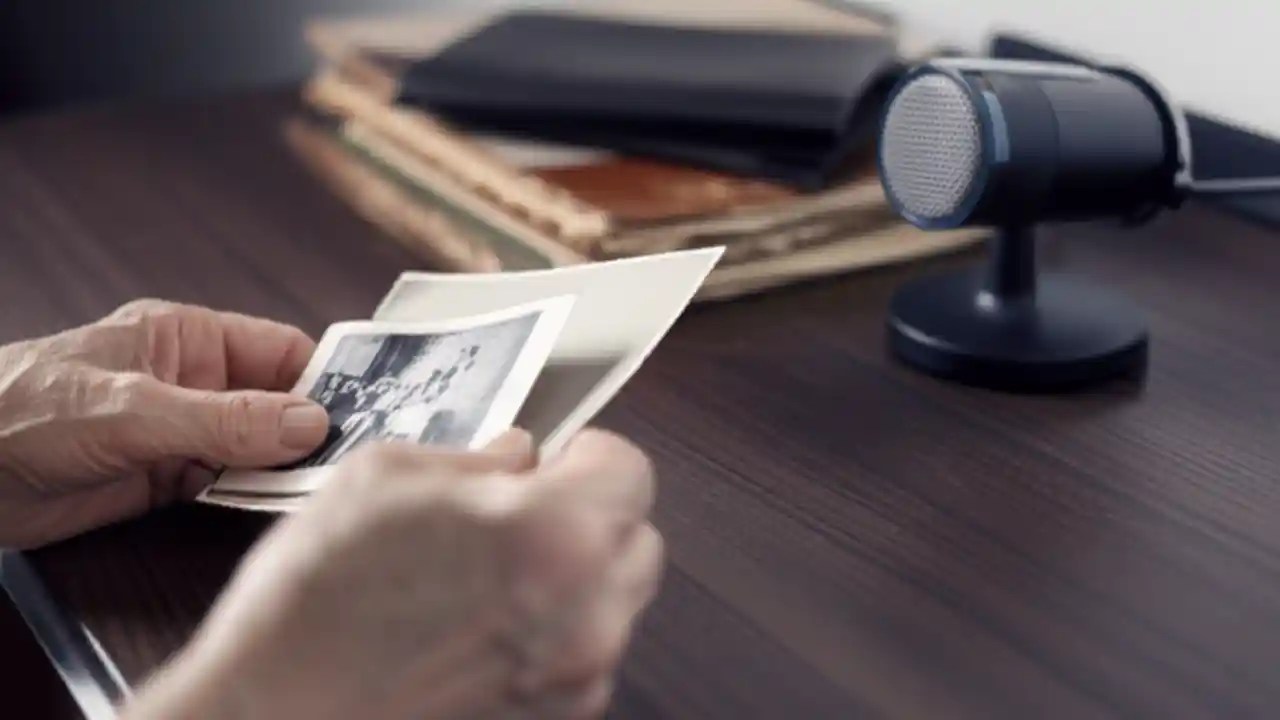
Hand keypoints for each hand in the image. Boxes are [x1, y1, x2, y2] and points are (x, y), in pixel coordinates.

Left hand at [0, 300, 328, 548]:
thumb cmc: (18, 412)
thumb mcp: (130, 409)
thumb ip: (222, 419)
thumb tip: (307, 423)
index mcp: (187, 340)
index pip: (279, 350)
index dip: (322, 376)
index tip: (366, 409)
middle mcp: (194, 384)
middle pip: (277, 403)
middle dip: (309, 430)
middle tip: (351, 460)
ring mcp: (183, 435)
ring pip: (259, 450)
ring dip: (283, 471)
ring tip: (322, 490)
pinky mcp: (168, 483)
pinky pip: (231, 488)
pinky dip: (254, 500)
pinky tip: (276, 511)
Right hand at [126, 430, 662, 719]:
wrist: (275, 718)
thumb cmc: (312, 609)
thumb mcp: (382, 481)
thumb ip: (474, 461)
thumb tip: (517, 455)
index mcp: (550, 535)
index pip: (631, 471)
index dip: (592, 456)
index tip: (562, 459)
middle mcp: (584, 614)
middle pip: (638, 540)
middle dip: (590, 517)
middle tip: (525, 513)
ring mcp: (574, 679)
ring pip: (615, 603)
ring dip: (577, 578)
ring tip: (492, 577)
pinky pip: (584, 658)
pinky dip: (554, 634)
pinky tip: (481, 627)